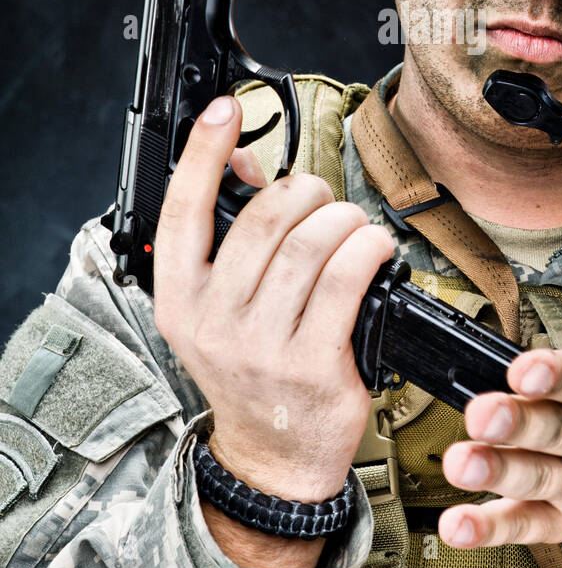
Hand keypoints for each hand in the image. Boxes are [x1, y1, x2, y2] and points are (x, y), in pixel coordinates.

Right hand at [153, 94, 393, 503]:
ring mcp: (262, 346)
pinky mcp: (313, 364)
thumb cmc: (252, 371)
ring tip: (355, 228)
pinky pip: (347, 279)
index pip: (182, 212)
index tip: (225, 110)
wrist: (275, 457)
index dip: (203, 153)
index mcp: (179, 300)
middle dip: (305, 192)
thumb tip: (245, 163)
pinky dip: (369, 250)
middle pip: (264, 219)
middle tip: (322, 200)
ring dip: (344, 220)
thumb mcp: (220, 307)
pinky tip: (376, 251)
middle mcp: (213, 322)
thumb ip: (230, 237)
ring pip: (310, 245)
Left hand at [439, 230, 561, 567]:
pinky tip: (455, 524)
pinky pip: (523, 524)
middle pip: (555, 432)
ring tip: (459, 464)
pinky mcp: (559, 518)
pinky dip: (489, 528)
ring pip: (534, 478)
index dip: (557, 374)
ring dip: (495, 472)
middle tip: (480, 415)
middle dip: (517, 424)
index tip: (525, 367)